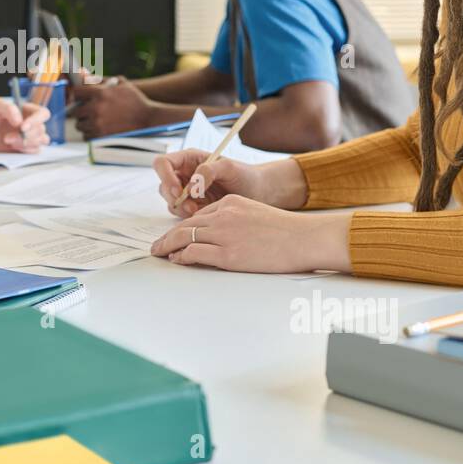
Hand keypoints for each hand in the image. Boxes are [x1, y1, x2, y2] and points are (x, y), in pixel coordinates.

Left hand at [0, 98, 49, 152]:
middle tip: (7, 137)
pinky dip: (25, 150)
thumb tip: (20, 120)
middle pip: (42, 129)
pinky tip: (12, 147)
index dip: (36, 120)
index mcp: (30, 110)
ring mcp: (32, 136)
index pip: (43, 114)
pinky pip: (36, 150)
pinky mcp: (29, 148)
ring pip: (41, 141)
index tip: (23, 127)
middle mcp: (34, 123)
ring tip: (7, 140)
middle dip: (26, 135)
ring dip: (25, 142)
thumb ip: (9, 108)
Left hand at [70, 77, 152, 137]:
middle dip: (80, 110)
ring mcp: (98, 123)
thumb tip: (83, 73)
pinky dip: (90, 133)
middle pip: (75, 111)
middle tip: (87, 111)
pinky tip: (99, 129)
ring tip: (95, 120)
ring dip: (85, 123)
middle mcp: (96, 108)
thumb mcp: (121, 84)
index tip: (81, 97)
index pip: (76, 92)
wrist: (148, 119)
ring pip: (79, 125)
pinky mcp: (101, 136)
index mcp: (100, 93)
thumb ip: (100, 79)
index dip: (78, 94)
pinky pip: (86, 136)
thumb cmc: (135, 100)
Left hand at [148, 195, 350, 273]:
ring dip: (168, 246)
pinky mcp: (228, 254)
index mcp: (231, 203)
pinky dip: (181, 257)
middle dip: (168, 237)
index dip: (184, 227)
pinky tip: (177, 260)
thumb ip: (235, 221)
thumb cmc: (286, 232)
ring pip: (185, 237)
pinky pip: (194, 253)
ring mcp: (225, 234)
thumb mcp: (255, 215)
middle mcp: (224, 215)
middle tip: (157, 246)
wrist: (305, 239)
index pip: (199, 215)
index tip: (175, 236)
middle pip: (186, 224)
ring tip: (160, 253)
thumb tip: (218, 236)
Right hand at [154, 150, 307, 216]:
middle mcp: (185, 175)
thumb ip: (208, 171)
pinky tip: (203, 215)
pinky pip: (181, 214)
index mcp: (189, 159)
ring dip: (181, 209)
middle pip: (163, 185)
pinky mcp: (194, 207)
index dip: (165, 176)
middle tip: (191, 205)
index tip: (177, 190)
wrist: (259, 193)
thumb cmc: (246, 175)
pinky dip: (188, 217)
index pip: (163, 164)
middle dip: (174, 198)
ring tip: (199, 210)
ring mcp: (188, 192)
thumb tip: (193, 183)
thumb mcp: (229, 167)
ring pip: (170, 202)